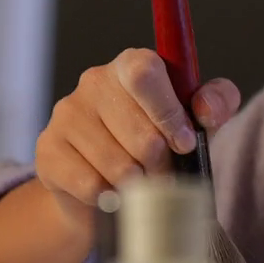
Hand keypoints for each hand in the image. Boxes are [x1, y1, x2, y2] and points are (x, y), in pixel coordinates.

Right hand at [0, 49, 238, 262]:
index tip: (184, 144)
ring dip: (138, 186)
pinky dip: (111, 198)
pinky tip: (113, 194)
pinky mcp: (48, 150)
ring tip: (140, 186)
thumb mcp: (194, 122)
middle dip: (161, 164)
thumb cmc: (155, 145)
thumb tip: (205, 110)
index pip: (146, 74)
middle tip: (164, 175)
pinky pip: (91, 185)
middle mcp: (94, 81)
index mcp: (131, 64)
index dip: (169, 114)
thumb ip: (215, 104)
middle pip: (139, 132)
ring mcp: (66, 114)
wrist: (103, 188)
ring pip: (117, 164)